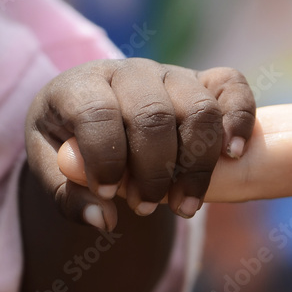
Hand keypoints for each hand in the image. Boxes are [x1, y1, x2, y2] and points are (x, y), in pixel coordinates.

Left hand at [26, 59, 255, 227]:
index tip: (107, 193)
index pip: (98, 112)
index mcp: (81, 85)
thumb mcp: (52, 171)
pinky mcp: (205, 81)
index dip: (105, 157)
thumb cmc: (74, 147)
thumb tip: (104, 219)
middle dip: (153, 171)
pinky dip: (239, 120)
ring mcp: (172, 74)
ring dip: (197, 164)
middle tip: (144, 208)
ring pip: (199, 109)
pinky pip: (233, 88)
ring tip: (186, 205)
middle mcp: (130, 72)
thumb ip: (69, 195)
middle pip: (154, 115)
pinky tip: (234, 156)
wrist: (99, 122)